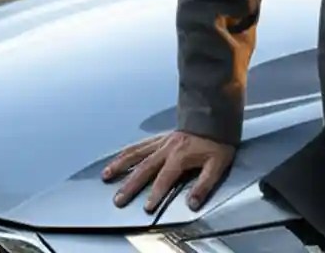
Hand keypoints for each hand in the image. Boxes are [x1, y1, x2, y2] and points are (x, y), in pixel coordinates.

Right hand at [103, 131, 235, 212]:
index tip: (147, 207)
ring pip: (136, 153)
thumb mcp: (218, 164)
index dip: (155, 194)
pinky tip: (119, 156)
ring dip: (120, 165)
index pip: (164, 179)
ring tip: (106, 175)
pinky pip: (140, 143)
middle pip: (144, 168)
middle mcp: (167, 148)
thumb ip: (204, 185)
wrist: (217, 117)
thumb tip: (192, 203)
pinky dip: (127, 150)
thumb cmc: (218, 140)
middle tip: (118, 199)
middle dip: (130, 185)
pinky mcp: (162, 136)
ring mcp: (162, 141)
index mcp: (180, 156)